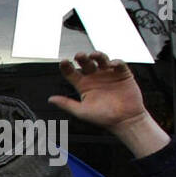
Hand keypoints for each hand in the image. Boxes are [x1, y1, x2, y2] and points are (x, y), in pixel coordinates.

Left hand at [48, 52, 166, 157]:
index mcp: (83, 85)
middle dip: (82, 58)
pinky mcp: (122, 74)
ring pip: (101, 60)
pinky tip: (111, 64)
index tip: (63, 62)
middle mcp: (94, 78)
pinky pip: (119, 64)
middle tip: (79, 56)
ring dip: (97, 56)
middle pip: (86, 63)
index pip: (71, 73)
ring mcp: (108, 74)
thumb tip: (51, 99)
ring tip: (94, 56)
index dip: (66, 66)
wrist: (125, 120)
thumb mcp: (81, 111)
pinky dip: (115, 62)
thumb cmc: (103, 118)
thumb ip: (66, 104)